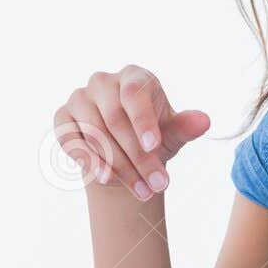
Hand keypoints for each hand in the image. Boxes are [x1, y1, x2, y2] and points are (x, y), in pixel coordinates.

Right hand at [53, 65, 210, 200]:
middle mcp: (103, 82)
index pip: (134, 93)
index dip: (142, 120)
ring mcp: (79, 98)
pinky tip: (106, 178)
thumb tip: (204, 121)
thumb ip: (186, 127)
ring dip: (118, 165)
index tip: (154, 147)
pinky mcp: (63, 117)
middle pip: (114, 118)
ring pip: (94, 132)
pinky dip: (88, 160)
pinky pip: (69, 138)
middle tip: (158, 185)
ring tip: (142, 190)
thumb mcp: (172, 134)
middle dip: (137, 156)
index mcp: (134, 77)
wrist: (124, 155)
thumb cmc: (153, 138)